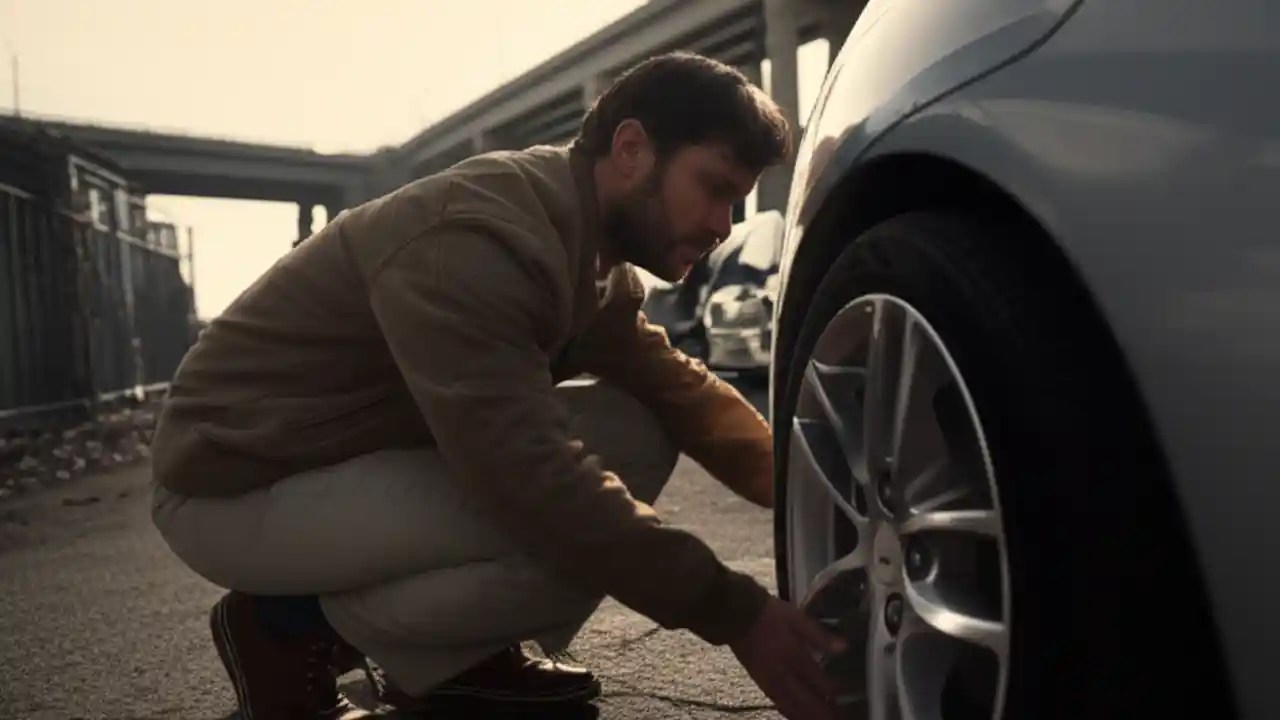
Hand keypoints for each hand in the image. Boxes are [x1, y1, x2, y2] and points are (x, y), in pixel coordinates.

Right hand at [730, 595, 847, 719]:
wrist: (737, 615)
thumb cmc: (769, 614)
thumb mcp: (798, 618)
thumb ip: (820, 636)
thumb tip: (844, 648)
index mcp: (795, 657)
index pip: (822, 683)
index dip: (839, 692)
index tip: (854, 696)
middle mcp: (784, 675)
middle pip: (809, 703)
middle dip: (828, 713)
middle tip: (843, 718)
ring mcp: (771, 683)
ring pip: (794, 709)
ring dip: (811, 717)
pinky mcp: (762, 684)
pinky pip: (780, 706)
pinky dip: (793, 714)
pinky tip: (800, 717)